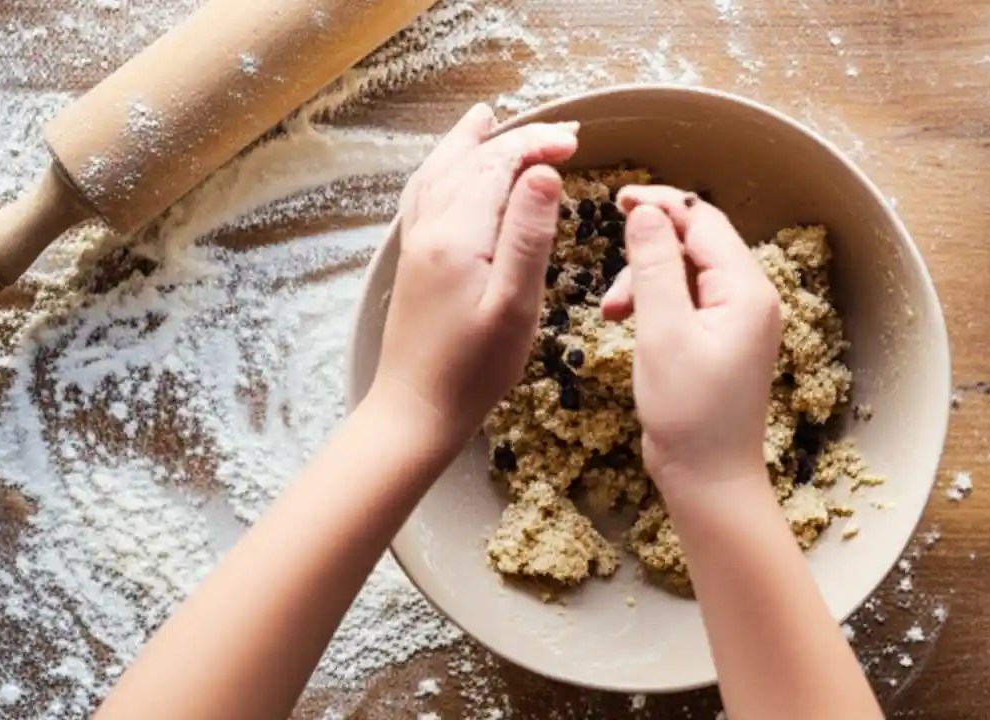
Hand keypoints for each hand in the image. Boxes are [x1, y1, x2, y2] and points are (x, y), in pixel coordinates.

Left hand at [364, 104, 578, 446]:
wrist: (415, 411)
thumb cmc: (473, 371)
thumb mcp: (515, 306)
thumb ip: (529, 236)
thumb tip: (542, 174)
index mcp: (457, 236)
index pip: (498, 166)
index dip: (536, 146)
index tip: (575, 141)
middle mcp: (429, 229)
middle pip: (470, 162)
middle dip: (515, 141)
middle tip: (562, 134)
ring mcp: (415, 244)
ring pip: (439, 173)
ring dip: (468, 144)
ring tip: (487, 119)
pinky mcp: (413, 262)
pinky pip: (424, 195)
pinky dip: (441, 169)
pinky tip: (447, 170)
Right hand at [602, 186, 781, 497]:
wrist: (709, 478)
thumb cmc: (688, 412)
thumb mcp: (662, 331)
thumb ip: (653, 266)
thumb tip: (646, 213)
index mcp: (747, 290)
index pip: (703, 221)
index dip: (660, 204)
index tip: (618, 200)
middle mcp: (751, 299)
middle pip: (695, 244)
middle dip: (647, 252)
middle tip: (610, 280)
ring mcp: (739, 321)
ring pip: (686, 273)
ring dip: (645, 281)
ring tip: (613, 312)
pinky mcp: (722, 341)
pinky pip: (687, 301)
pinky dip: (655, 304)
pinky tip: (630, 322)